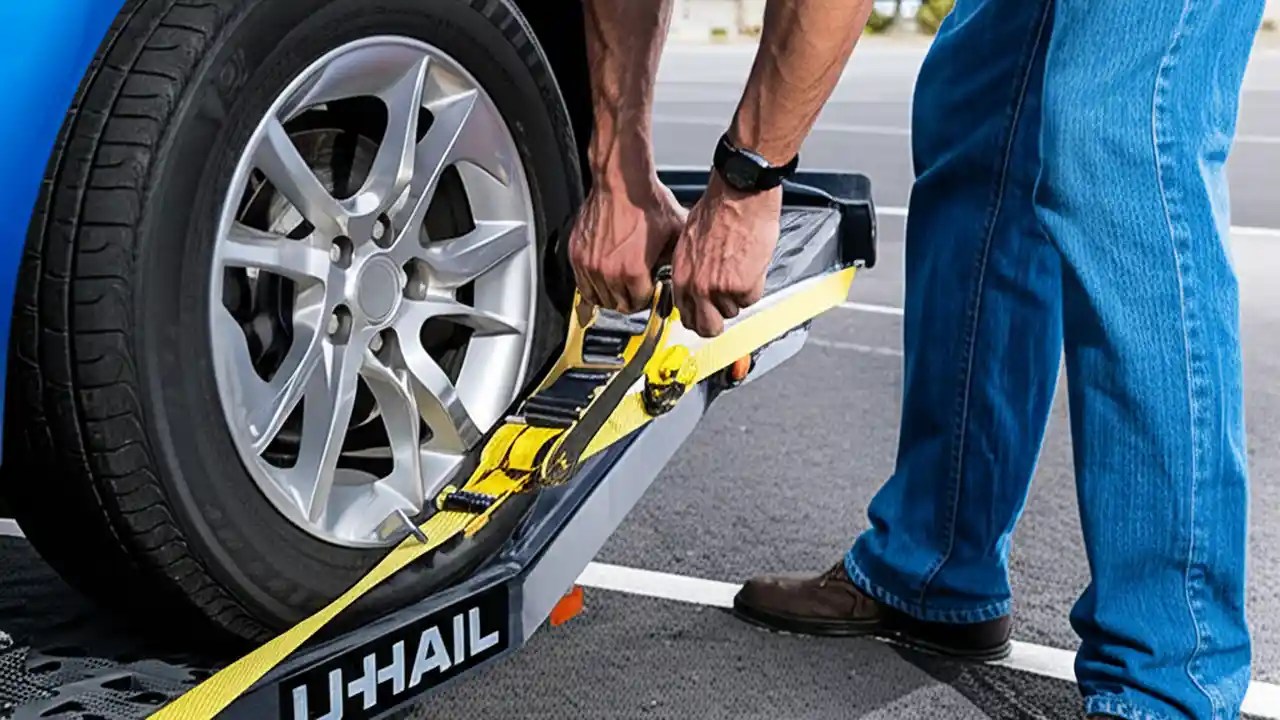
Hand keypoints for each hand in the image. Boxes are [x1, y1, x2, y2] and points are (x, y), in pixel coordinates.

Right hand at [568, 178, 686, 313]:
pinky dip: (592, 284)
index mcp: (634, 271)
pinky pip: (581, 284)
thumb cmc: (645, 202)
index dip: (647, 297)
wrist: (621, 181)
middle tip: (635, 288)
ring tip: (619, 284)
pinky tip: (604, 277)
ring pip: (597, 298)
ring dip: (610, 295)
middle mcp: (609, 272)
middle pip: (618, 305)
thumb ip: (675, 260)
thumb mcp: (674, 233)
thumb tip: (680, 273)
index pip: (639, 304)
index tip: (648, 291)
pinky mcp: (576, 254)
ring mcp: (590, 265)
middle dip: (629, 299)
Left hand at [672, 174, 780, 336]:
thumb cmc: (718, 208)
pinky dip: (756, 284)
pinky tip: (751, 262)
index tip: (706, 314)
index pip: (685, 315)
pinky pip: (752, 298)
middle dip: (718, 321)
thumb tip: (696, 285)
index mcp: (681, 275)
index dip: (699, 316)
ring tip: (741, 267)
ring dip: (739, 295)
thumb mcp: (690, 241)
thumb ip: (691, 269)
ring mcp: (719, 289)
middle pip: (707, 327)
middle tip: (727, 305)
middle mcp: (697, 286)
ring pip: (733, 310)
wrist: (739, 195)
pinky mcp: (743, 286)